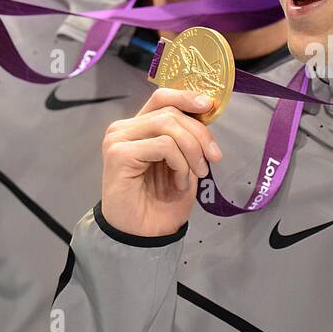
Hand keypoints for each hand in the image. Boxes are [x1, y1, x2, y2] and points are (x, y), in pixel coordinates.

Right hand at [100, 88, 223, 237]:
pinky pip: (163, 145)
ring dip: (192, 150)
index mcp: (139, 127)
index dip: (187, 96)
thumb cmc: (162, 202)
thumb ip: (188, 137)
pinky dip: (180, 164)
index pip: (162, 96)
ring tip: (196, 173)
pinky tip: (179, 182)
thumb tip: (206, 110)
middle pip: (171, 111)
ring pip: (168, 125)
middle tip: (213, 158)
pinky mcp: (119, 153)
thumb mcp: (184, 163)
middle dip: (200, 133)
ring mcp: (119, 139)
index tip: (209, 106)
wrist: (144, 235)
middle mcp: (125, 129)